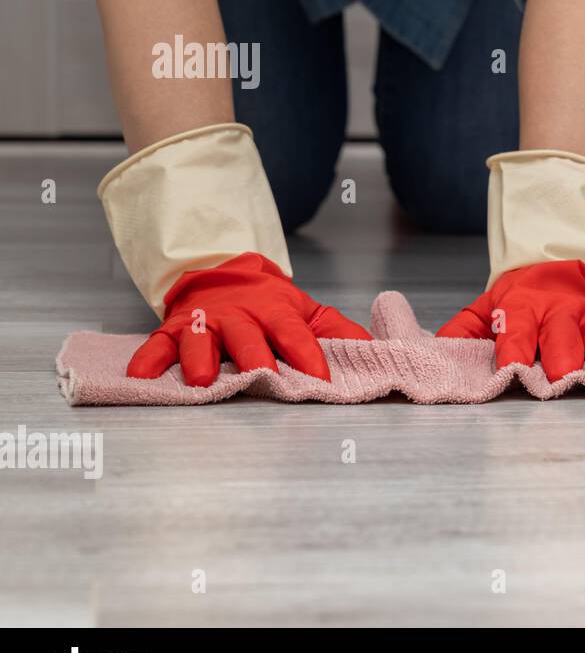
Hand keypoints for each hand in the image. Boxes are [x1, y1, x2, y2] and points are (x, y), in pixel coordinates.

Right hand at [126, 252, 370, 385]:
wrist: (223, 273)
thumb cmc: (270, 304)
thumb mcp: (308, 312)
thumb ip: (340, 332)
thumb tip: (376, 352)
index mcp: (276, 311)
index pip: (296, 333)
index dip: (309, 354)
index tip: (322, 379)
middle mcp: (239, 315)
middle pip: (249, 337)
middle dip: (255, 357)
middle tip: (262, 378)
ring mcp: (205, 321)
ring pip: (202, 339)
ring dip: (201, 357)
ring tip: (202, 379)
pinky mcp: (174, 328)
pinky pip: (157, 343)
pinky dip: (147, 359)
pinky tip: (139, 376)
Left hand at [437, 259, 584, 381]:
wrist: (552, 266)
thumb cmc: (517, 303)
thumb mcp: (484, 311)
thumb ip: (463, 333)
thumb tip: (437, 353)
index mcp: (521, 308)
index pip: (516, 328)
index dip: (514, 346)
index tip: (513, 366)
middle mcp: (558, 310)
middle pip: (561, 332)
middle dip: (564, 352)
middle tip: (565, 374)